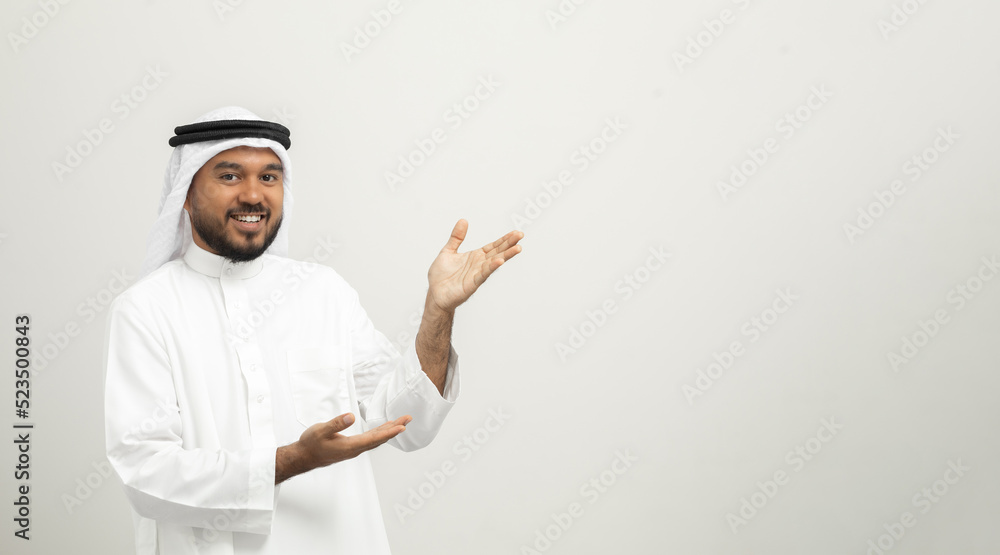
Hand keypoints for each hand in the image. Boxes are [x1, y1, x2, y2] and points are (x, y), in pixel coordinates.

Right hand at [276, 413, 410, 482]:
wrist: (303, 457)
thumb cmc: (310, 444)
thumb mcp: (320, 431)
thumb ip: (336, 424)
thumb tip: (351, 417)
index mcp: (350, 447)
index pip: (373, 439)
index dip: (388, 432)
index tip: (401, 427)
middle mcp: (355, 449)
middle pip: (379, 439)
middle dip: (394, 428)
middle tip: (408, 419)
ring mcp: (354, 449)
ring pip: (376, 439)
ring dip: (389, 430)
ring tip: (401, 422)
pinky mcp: (351, 446)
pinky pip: (370, 439)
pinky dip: (380, 433)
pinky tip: (384, 428)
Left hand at [426, 219, 523, 313]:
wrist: (434, 294)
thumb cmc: (441, 276)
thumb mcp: (448, 251)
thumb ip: (456, 237)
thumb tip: (463, 221)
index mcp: (475, 256)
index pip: (493, 246)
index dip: (504, 239)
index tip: (515, 233)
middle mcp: (479, 265)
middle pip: (497, 252)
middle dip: (509, 244)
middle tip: (520, 235)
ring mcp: (477, 274)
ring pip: (494, 263)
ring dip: (506, 256)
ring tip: (517, 248)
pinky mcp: (472, 284)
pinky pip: (483, 274)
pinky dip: (491, 268)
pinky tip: (499, 261)